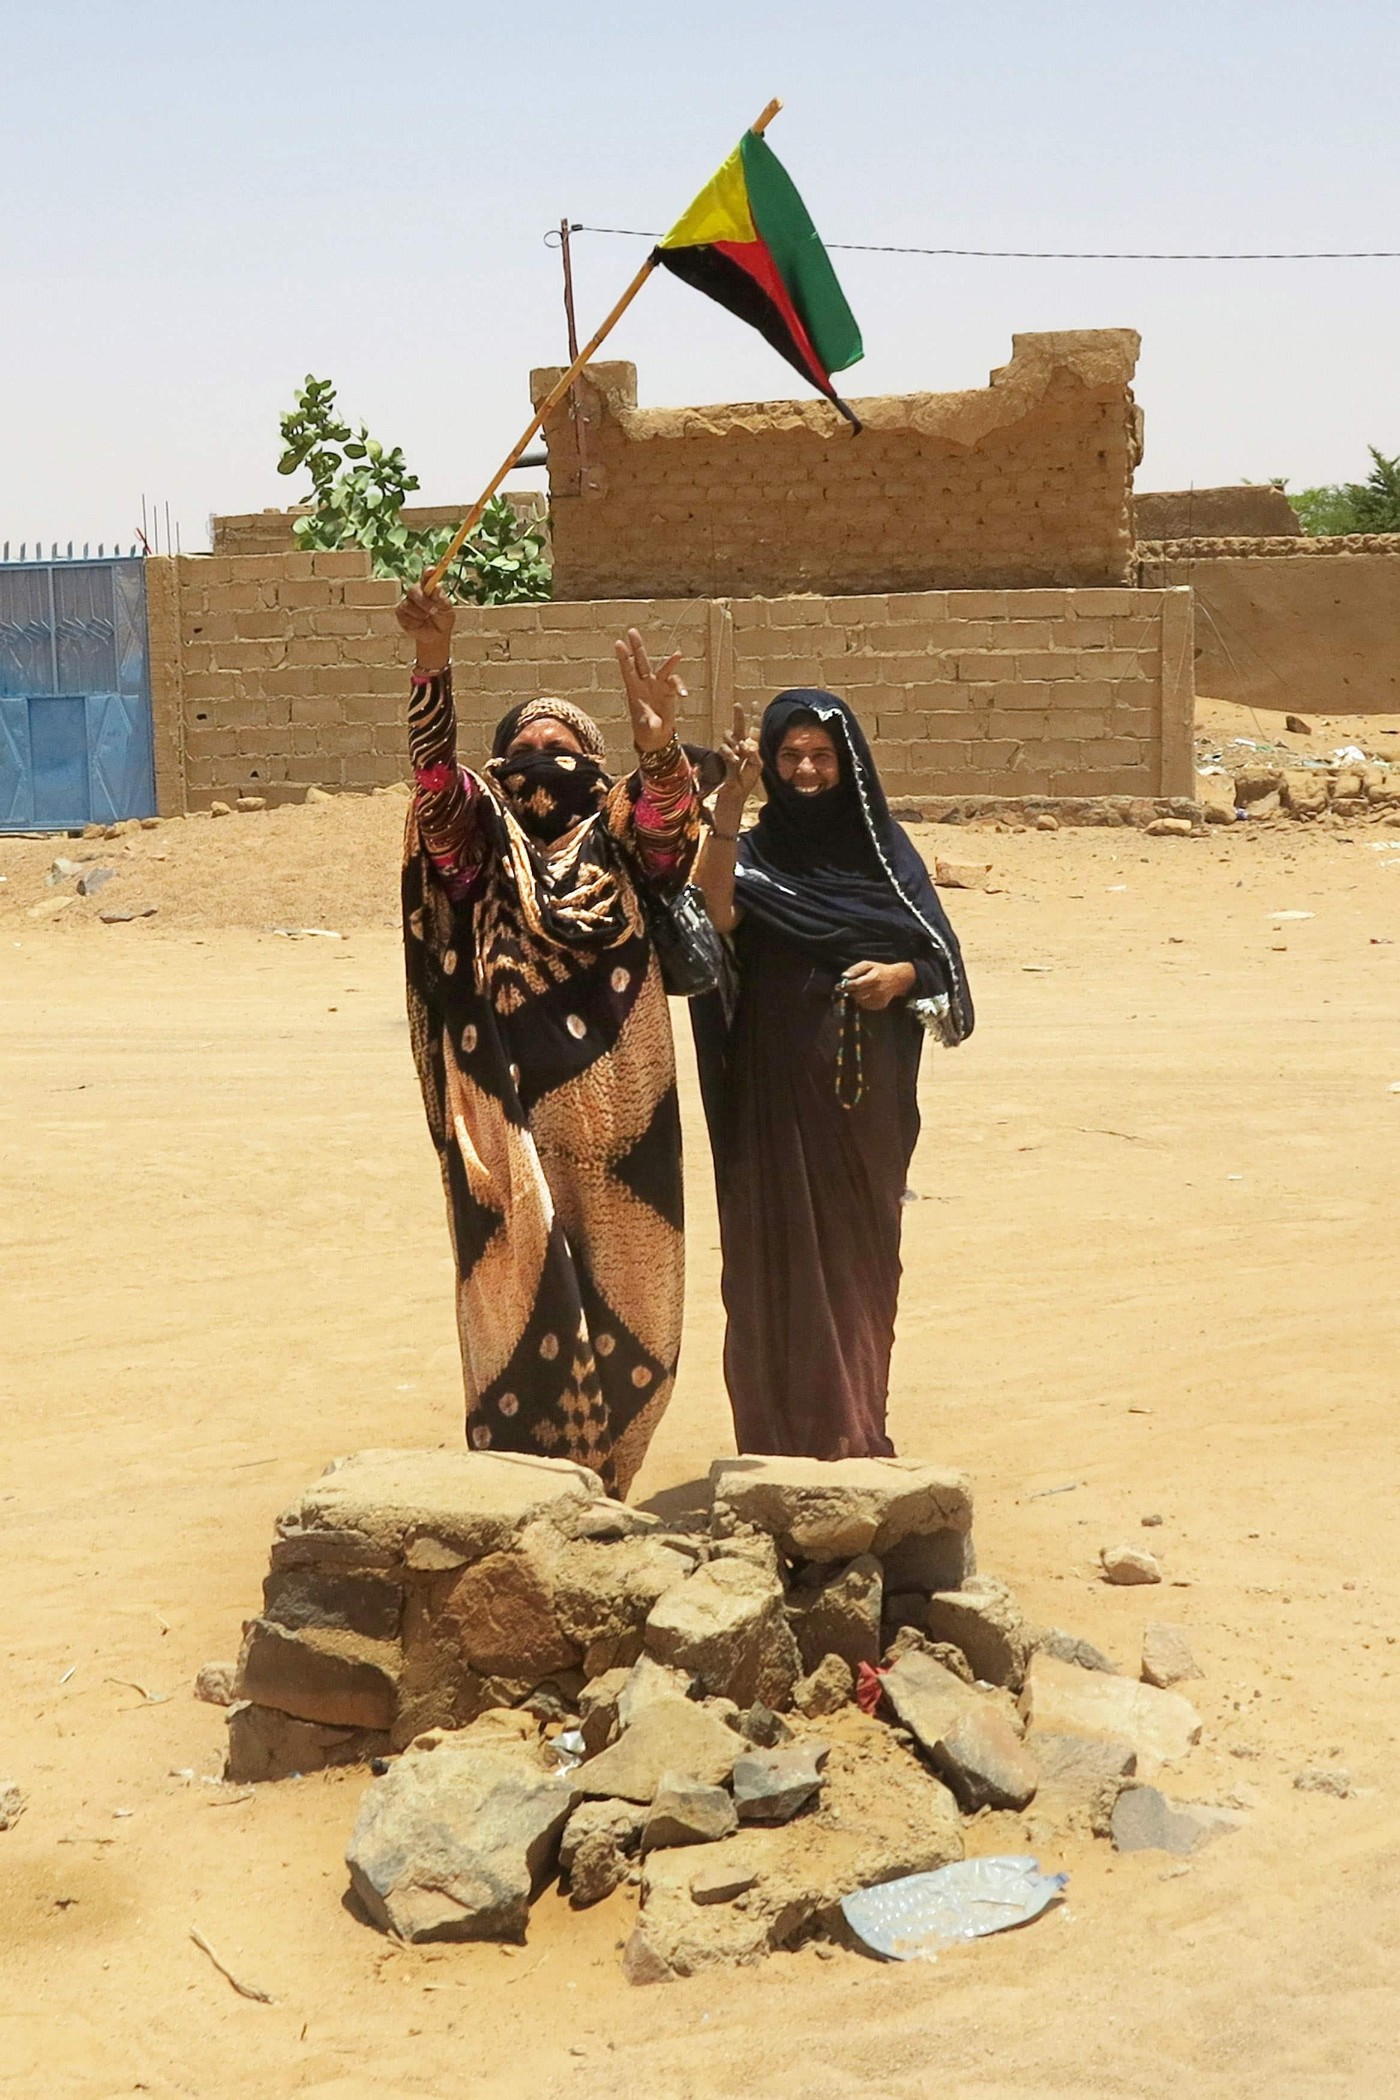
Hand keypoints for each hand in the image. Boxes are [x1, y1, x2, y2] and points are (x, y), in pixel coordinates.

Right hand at [396, 573, 454, 673]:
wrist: (436, 637)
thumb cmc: (442, 620)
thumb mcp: (446, 610)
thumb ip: (441, 599)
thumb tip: (437, 587)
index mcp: (429, 588)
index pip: (426, 577)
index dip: (428, 572)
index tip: (432, 570)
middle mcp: (416, 592)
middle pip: (413, 590)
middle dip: (423, 601)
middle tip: (433, 611)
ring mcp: (407, 602)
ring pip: (408, 605)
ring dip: (420, 615)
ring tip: (427, 620)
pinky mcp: (400, 613)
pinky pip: (404, 616)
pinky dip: (414, 622)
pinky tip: (419, 624)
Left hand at [615, 627, 684, 753]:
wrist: (656, 735)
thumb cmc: (646, 731)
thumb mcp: (647, 729)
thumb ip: (650, 724)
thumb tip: (655, 724)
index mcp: (634, 690)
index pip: (628, 670)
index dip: (623, 657)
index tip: (618, 643)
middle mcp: (645, 684)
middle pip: (641, 661)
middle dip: (637, 646)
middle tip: (631, 631)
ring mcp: (657, 685)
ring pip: (662, 668)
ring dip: (670, 661)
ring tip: (678, 655)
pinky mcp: (668, 690)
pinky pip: (676, 683)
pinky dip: (680, 687)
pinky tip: (684, 695)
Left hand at [712, 702, 760, 835]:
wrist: (730, 811)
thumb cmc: (728, 792)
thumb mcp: (729, 769)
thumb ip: (732, 754)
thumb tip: (736, 738)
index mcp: (749, 758)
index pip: (752, 734)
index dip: (752, 719)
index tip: (752, 704)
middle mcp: (753, 761)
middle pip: (747, 734)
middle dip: (742, 718)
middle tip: (738, 704)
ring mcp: (748, 769)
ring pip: (738, 744)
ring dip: (729, 743)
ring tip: (727, 751)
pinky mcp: (740, 777)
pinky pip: (733, 758)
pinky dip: (728, 754)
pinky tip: (729, 756)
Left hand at [840, 959, 916, 1011]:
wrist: (896, 979)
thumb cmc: (879, 970)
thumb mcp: (868, 965)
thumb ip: (855, 969)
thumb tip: (844, 976)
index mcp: (874, 978)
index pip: (857, 984)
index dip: (846, 986)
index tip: (838, 986)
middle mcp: (877, 990)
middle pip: (857, 994)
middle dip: (849, 991)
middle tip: (844, 988)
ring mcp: (879, 999)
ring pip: (860, 1001)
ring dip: (855, 996)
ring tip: (857, 989)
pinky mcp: (880, 1005)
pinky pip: (865, 1005)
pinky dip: (862, 1000)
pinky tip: (865, 994)